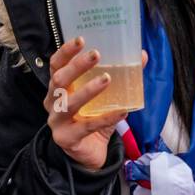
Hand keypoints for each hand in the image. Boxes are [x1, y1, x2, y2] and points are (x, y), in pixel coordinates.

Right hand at [45, 37, 146, 170]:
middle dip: (77, 66)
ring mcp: (56, 122)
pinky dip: (105, 118)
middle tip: (96, 54)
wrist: (88, 155)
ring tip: (107, 79)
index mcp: (58, 89)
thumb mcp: (105, 97)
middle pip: (59, 80)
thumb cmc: (92, 121)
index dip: (65, 52)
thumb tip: (142, 55)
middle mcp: (52, 102)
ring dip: (88, 90)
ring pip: (69, 103)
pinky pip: (87, 126)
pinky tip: (121, 111)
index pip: (56, 65)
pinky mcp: (66, 138)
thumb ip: (120, 77)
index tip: (81, 39)